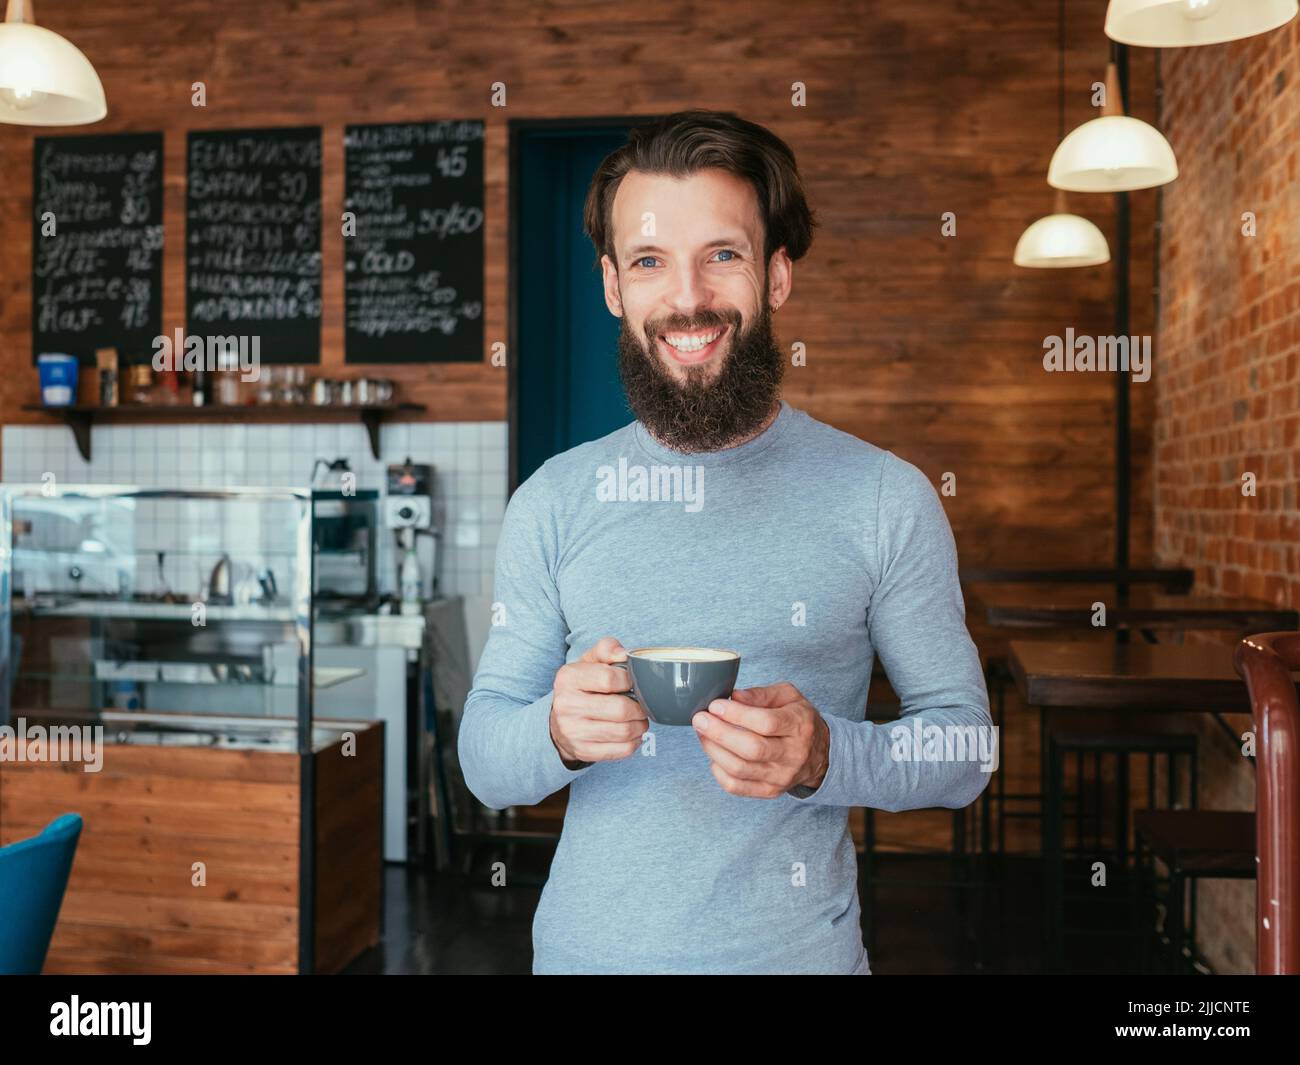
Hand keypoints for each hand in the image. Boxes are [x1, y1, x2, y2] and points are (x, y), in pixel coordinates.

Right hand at [549, 637, 647, 767]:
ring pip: (624, 732)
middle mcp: (566, 705)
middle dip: (639, 707)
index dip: (629, 680)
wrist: (560, 720)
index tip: (633, 683)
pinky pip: (621, 750)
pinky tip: (632, 734)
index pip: (609, 678)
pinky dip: (634, 742)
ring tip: (639, 719)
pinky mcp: (583, 751)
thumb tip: (623, 655)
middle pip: (620, 709)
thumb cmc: (583, 686)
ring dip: (640, 725)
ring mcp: (573, 731)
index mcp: (568, 678)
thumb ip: (607, 649)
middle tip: (643, 705)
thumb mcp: (590, 662)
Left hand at [692, 682, 829, 797]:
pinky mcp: (770, 791)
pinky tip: (714, 755)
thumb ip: (761, 694)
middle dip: (719, 733)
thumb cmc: (798, 720)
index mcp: (799, 726)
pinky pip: (737, 787)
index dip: (736, 714)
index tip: (715, 705)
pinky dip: (719, 771)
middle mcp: (793, 754)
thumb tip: (734, 696)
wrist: (819, 754)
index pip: (765, 723)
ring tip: (702, 733)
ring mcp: (781, 776)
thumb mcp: (788, 696)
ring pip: (740, 769)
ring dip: (714, 750)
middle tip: (700, 719)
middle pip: (751, 749)